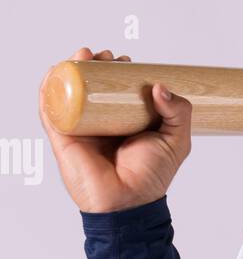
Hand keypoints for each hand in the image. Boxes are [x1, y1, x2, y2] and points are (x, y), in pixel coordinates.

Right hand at [39, 46, 192, 213]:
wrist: (130, 202)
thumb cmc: (153, 176)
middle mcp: (100, 124)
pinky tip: (54, 73)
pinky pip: (50, 111)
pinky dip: (48, 90)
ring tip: (83, 56)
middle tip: (106, 56)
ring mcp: (80, 130)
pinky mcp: (63, 138)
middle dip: (95, 65)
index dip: (118, 72)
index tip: (126, 61)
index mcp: (123, 122)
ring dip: (71, 70)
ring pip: (69, 93)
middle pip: (91, 87)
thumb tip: (159, 87)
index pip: (116, 90)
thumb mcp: (176, 140)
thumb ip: (179, 112)